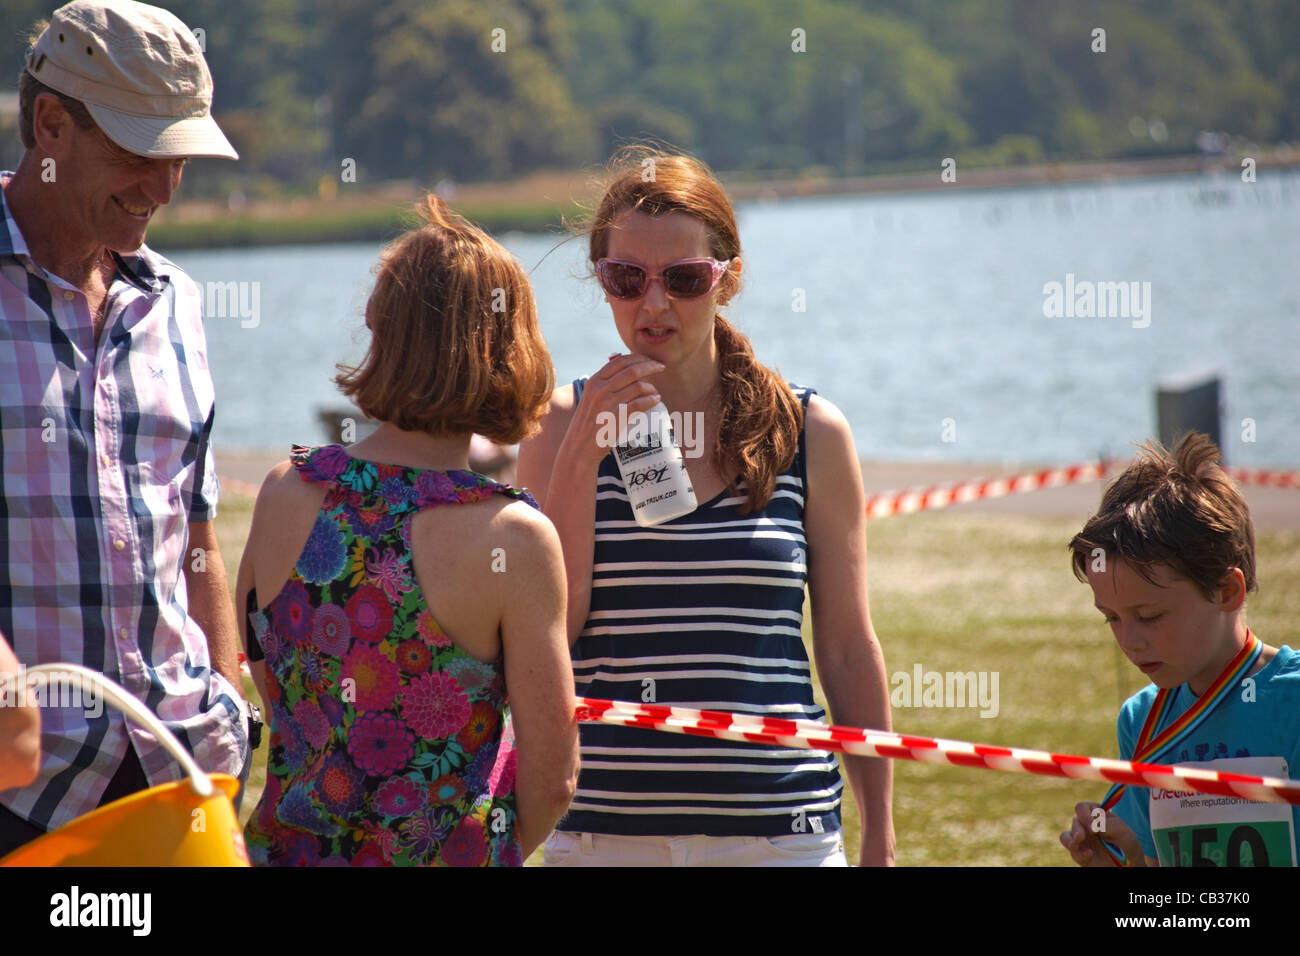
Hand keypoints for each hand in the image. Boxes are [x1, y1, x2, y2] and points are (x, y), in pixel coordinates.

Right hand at [563, 353, 664, 469]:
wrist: (579, 447)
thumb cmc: (588, 424)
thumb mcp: (591, 399)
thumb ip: (605, 386)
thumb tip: (628, 373)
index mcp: (594, 381)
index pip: (619, 361)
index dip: (637, 357)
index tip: (649, 360)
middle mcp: (600, 389)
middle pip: (631, 370)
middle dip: (650, 366)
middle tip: (661, 367)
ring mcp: (607, 403)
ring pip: (638, 387)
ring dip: (651, 387)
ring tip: (656, 392)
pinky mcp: (616, 417)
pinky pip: (639, 403)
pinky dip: (651, 400)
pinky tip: (656, 400)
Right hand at [1060, 801, 1144, 866]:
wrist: (1129, 861)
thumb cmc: (1125, 840)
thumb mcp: (1121, 830)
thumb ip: (1107, 824)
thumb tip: (1092, 825)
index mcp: (1094, 814)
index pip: (1082, 807)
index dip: (1084, 815)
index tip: (1093, 827)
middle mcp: (1084, 825)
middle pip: (1074, 822)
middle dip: (1077, 829)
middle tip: (1082, 836)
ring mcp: (1081, 840)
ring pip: (1065, 837)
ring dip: (1070, 840)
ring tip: (1077, 844)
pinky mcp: (1080, 853)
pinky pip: (1073, 852)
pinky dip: (1079, 854)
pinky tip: (1089, 855)